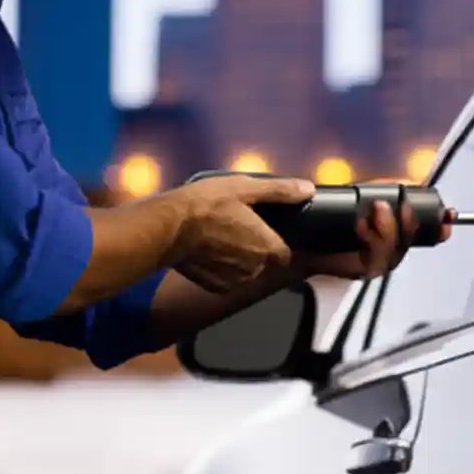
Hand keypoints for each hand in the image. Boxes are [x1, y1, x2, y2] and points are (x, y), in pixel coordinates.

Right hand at [169, 174, 314, 292]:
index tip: (265, 229)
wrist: (166, 227)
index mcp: (266, 247)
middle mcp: (254, 269)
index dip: (277, 240)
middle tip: (236, 226)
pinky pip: (227, 278)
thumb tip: (307, 190)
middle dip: (255, 246)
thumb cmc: (204, 205)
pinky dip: (221, 267)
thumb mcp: (245, 188)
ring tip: (220, 236)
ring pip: (247, 271)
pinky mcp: (214, 286)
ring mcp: (233, 281)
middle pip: (265, 261)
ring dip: (239, 258)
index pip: (285, 252)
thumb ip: (280, 191)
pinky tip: (209, 249)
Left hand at [301, 199, 452, 279]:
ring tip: (377, 211)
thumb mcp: (360, 195)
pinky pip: (375, 261)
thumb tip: (410, 180)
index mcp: (392, 231)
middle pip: (410, 241)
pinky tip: (362, 226)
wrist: (301, 238)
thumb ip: (383, 187)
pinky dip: (371, 242)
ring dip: (388, 231)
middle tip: (401, 207)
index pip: (423, 230)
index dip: (437, 224)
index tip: (448, 217)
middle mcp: (388, 248)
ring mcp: (376, 261)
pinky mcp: (361, 270)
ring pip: (395, 252)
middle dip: (409, 225)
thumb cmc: (330, 218)